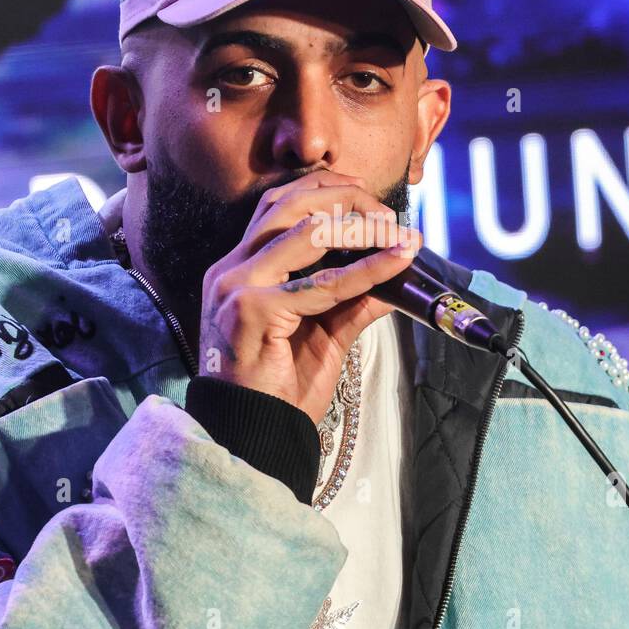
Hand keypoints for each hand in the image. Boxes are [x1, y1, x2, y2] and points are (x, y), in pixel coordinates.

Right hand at [198, 169, 421, 422]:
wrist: (253, 438)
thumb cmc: (280, 390)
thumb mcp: (324, 333)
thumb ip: (353, 299)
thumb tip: (396, 272)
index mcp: (240, 268)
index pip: (278, 205)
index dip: (326, 190)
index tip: (370, 196)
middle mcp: (231, 269)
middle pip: (289, 204)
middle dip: (346, 199)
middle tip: (388, 214)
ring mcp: (237, 287)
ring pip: (306, 232)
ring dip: (361, 227)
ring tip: (397, 233)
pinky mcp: (251, 312)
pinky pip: (321, 284)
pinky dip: (366, 270)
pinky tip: (396, 261)